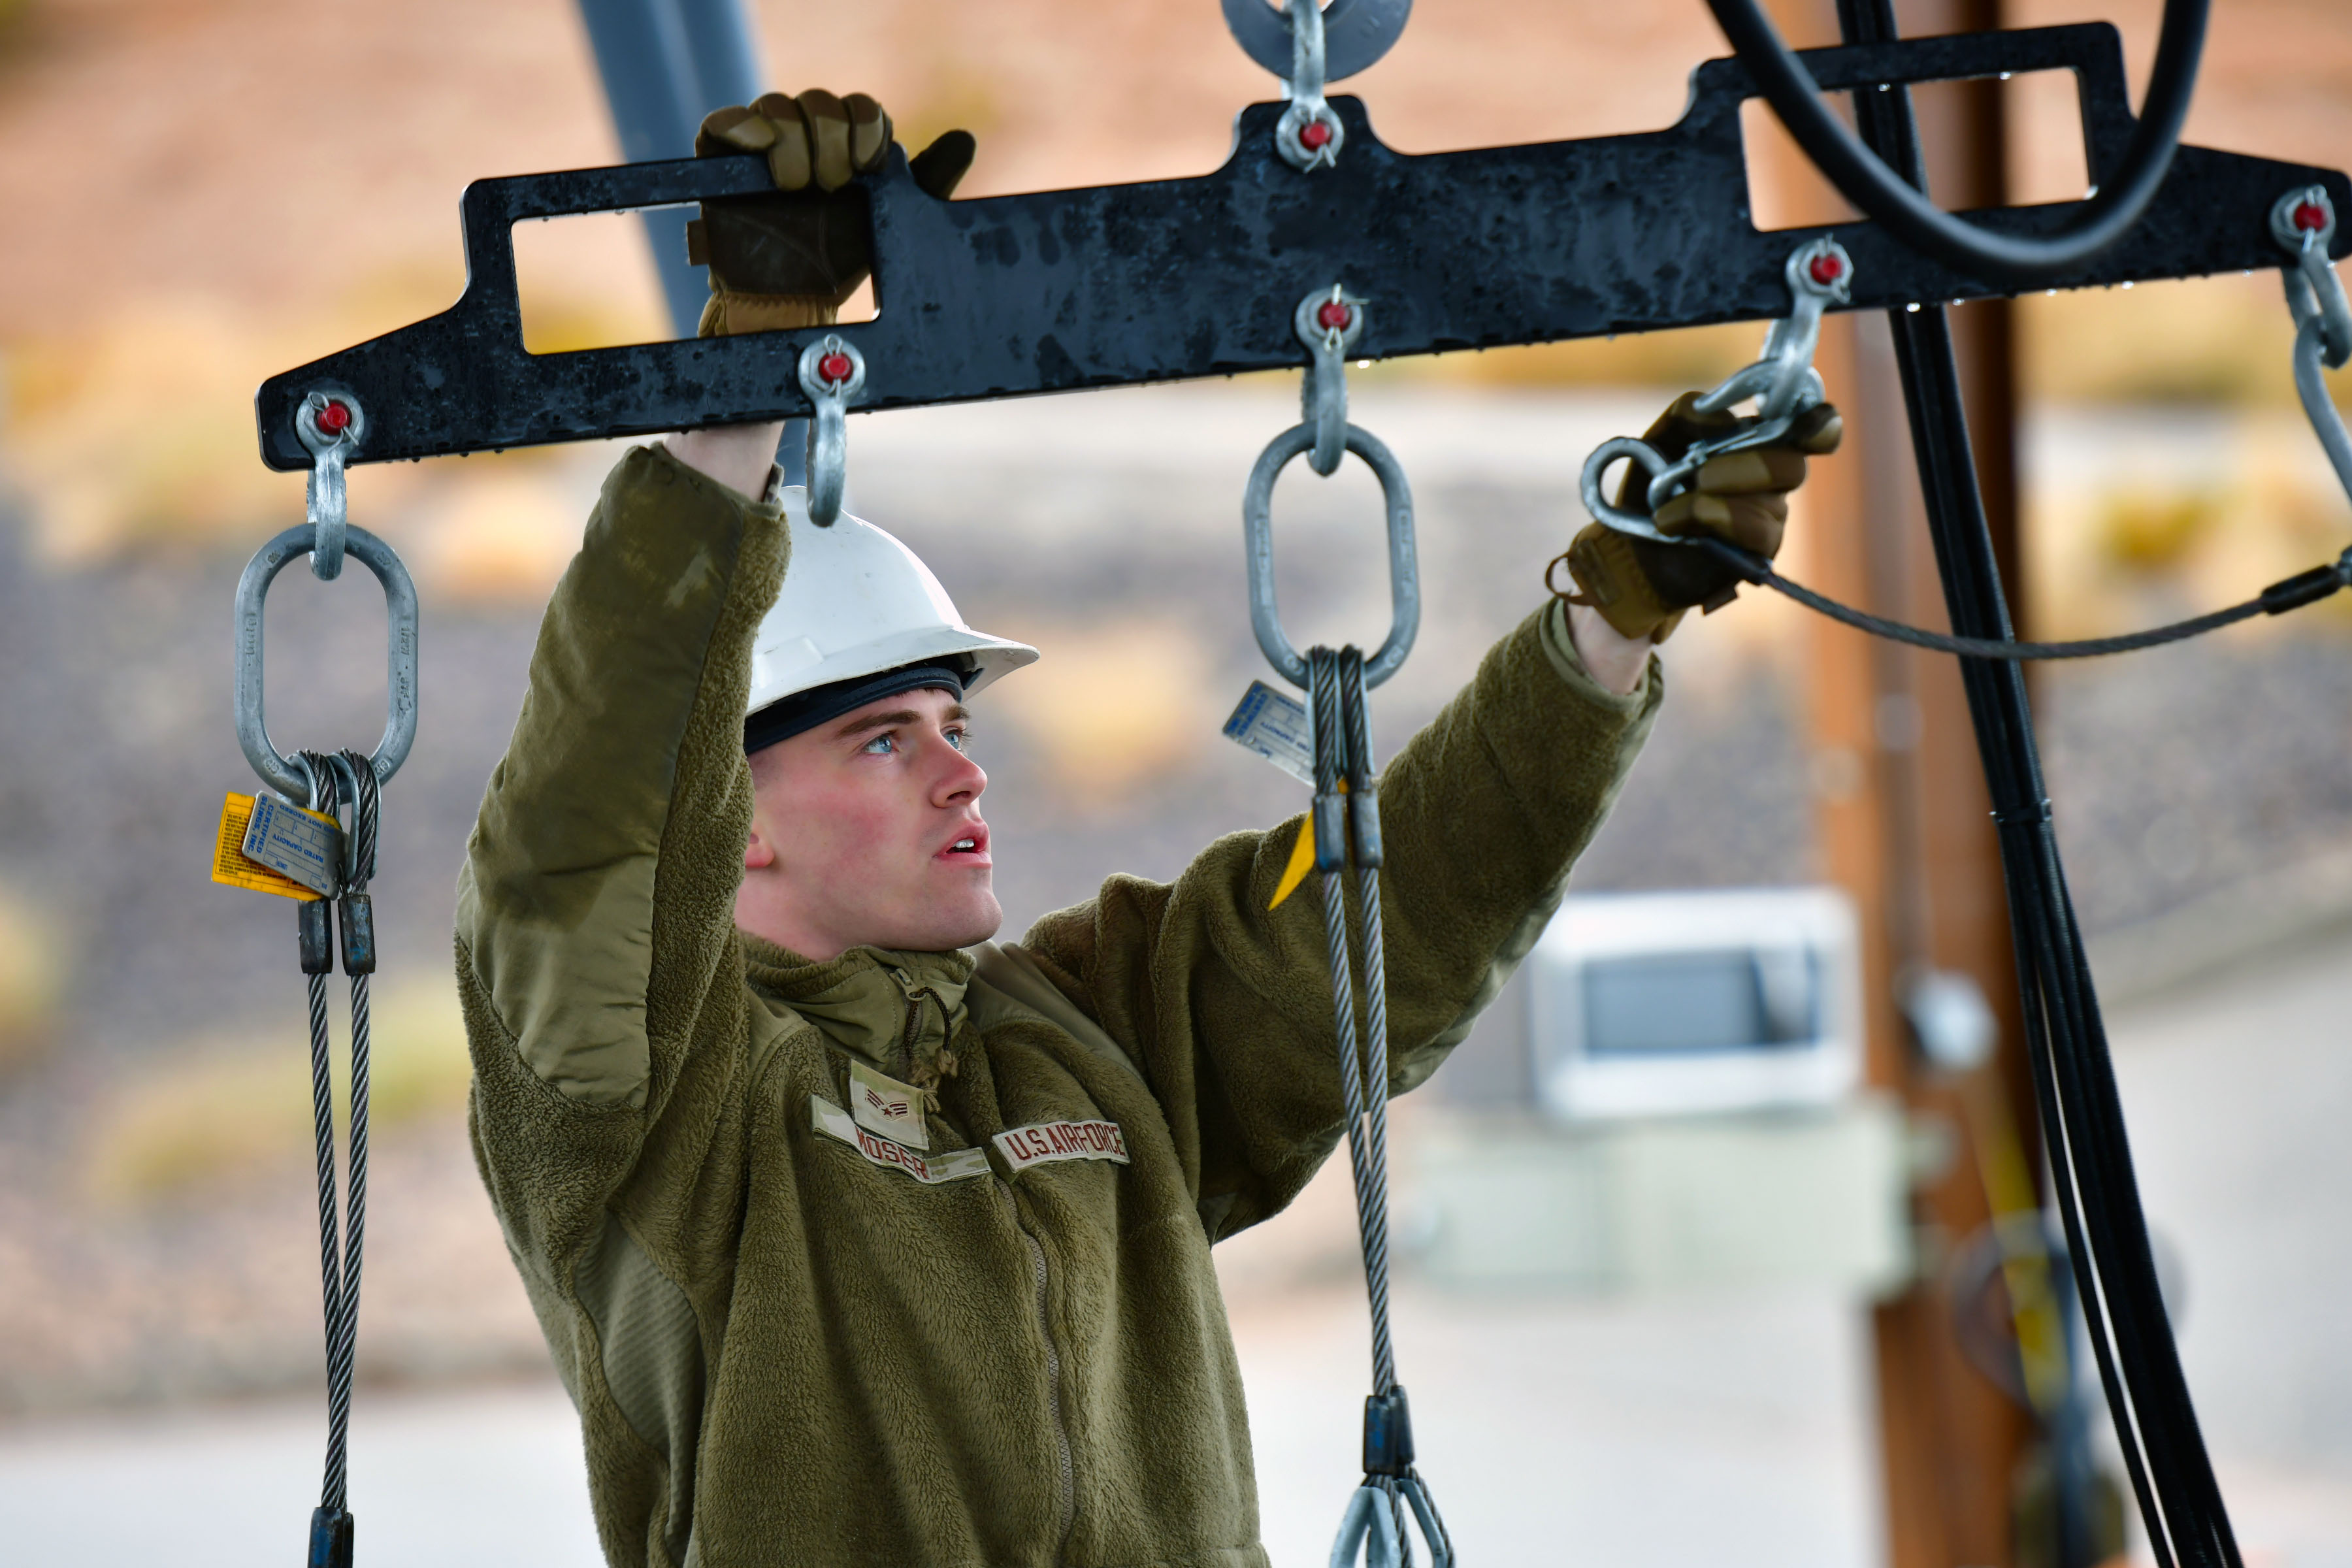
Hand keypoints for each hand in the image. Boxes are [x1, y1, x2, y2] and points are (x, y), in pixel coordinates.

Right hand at [686, 91, 975, 337]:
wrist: (789, 298)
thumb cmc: (839, 260)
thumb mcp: (891, 220)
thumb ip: (927, 183)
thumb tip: (965, 139)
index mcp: (845, 141)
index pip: (862, 108)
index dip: (867, 132)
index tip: (866, 169)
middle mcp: (805, 132)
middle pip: (822, 102)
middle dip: (832, 139)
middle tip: (830, 184)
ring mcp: (761, 140)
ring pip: (779, 106)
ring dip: (795, 145)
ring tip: (796, 188)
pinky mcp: (721, 153)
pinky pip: (730, 119)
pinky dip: (747, 128)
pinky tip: (764, 154)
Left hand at [1557, 391, 1842, 642]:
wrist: (1628, 543)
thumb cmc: (1653, 485)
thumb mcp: (1663, 436)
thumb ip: (1692, 412)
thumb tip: (1722, 419)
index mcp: (1761, 443)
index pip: (1816, 432)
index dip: (1821, 427)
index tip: (1808, 426)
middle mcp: (1774, 480)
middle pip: (1792, 467)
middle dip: (1745, 466)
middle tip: (1699, 475)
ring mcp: (1771, 520)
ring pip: (1769, 502)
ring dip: (1712, 498)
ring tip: (1667, 507)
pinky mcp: (1758, 555)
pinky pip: (1755, 531)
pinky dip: (1707, 519)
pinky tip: (1670, 523)